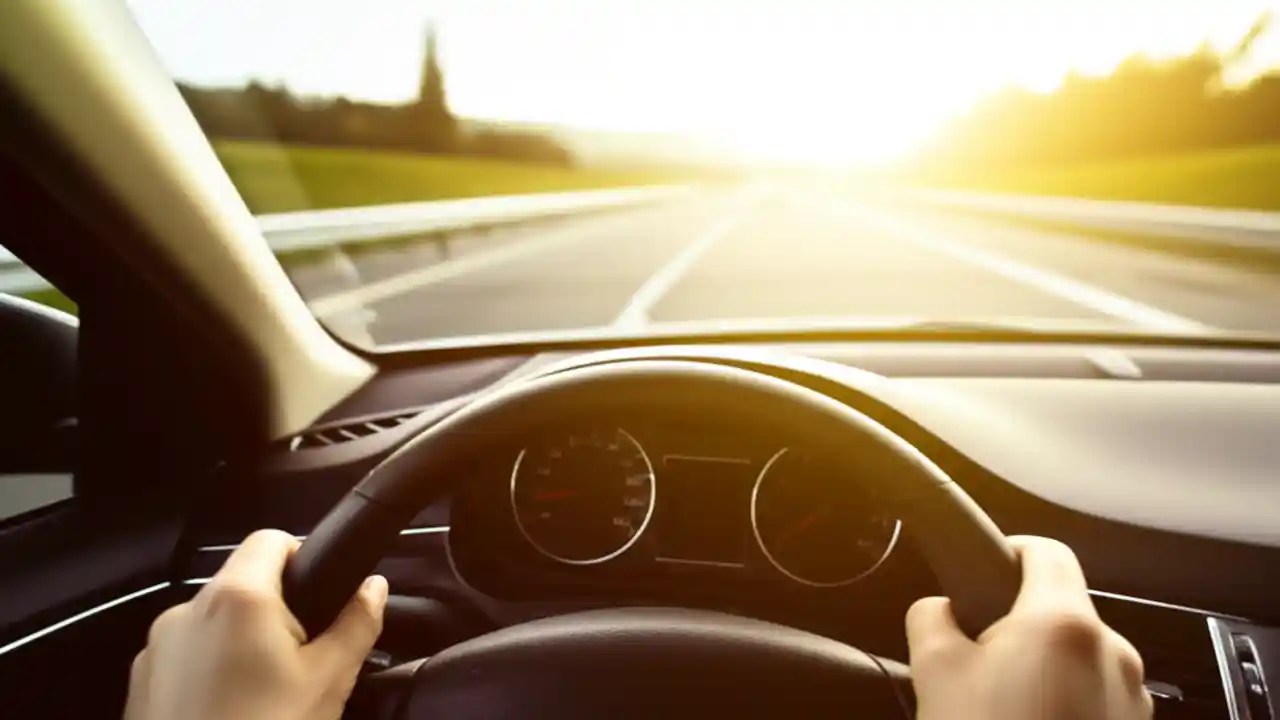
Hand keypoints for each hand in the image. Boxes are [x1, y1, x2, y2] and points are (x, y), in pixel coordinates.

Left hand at [125, 529, 387, 719]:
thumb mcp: (329, 682)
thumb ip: (356, 624)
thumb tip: (373, 588)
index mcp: (238, 599)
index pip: (272, 539)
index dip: (304, 556)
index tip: (322, 597)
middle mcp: (187, 612)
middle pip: (243, 584)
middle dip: (277, 612)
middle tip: (304, 660)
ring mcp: (156, 649)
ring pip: (214, 624)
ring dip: (242, 644)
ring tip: (267, 696)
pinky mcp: (140, 683)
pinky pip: (186, 658)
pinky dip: (211, 672)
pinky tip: (232, 712)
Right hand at [907, 536, 1151, 719]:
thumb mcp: (935, 673)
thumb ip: (932, 619)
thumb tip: (940, 609)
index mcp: (1063, 623)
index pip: (1045, 550)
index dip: (1008, 551)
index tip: (982, 570)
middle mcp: (1113, 653)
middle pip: (1060, 609)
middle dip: (1017, 625)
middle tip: (974, 660)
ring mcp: (1133, 701)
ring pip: (1078, 659)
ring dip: (1042, 669)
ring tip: (1000, 709)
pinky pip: (1095, 700)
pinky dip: (1063, 705)